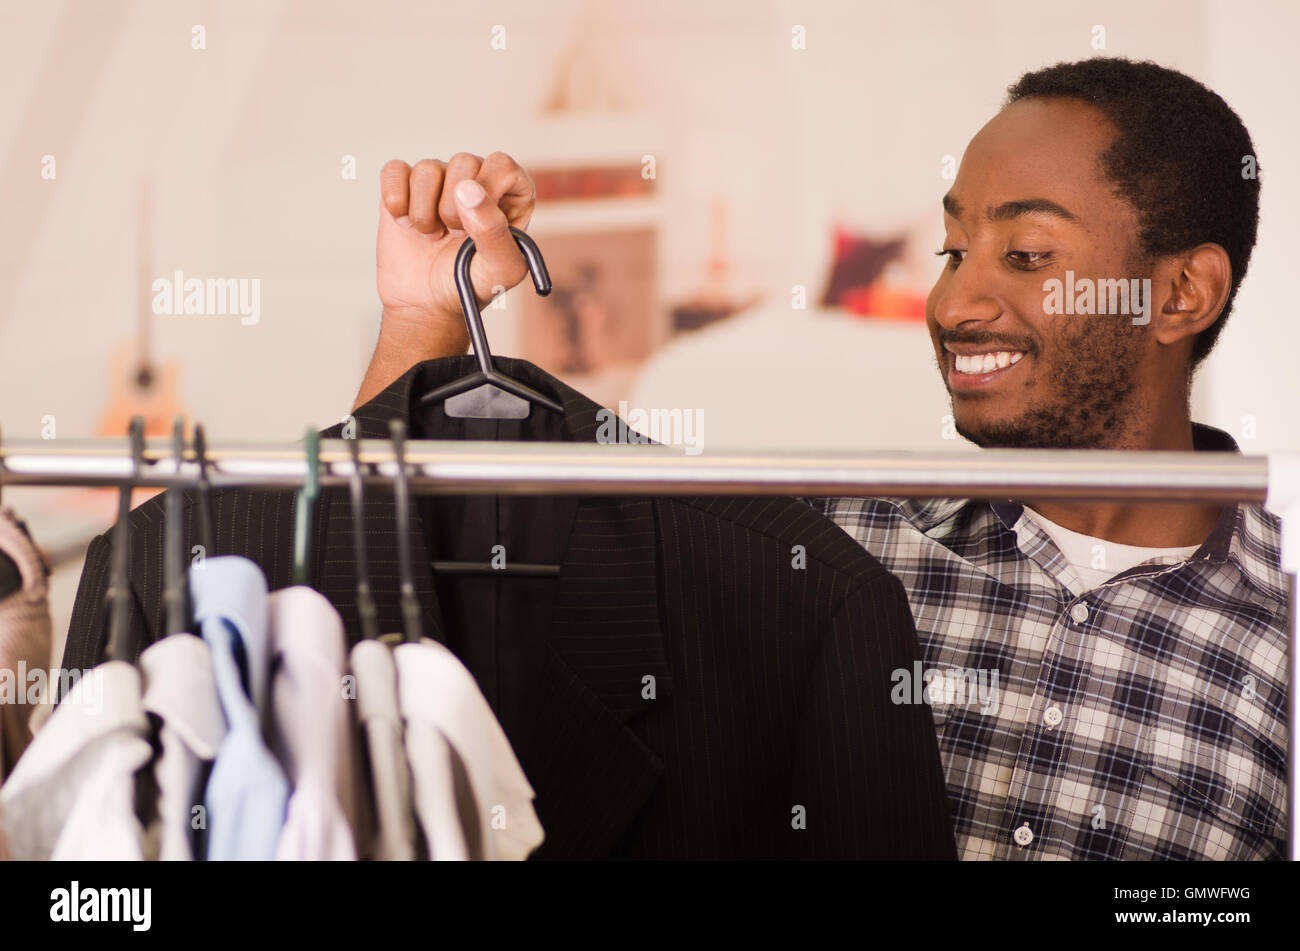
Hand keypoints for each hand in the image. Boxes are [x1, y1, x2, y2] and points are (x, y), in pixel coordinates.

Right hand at [376, 152, 536, 329]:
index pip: (502, 165)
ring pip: (427, 168)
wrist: (427, 304)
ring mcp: (439, 180)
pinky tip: (405, 224)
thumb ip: (495, 231)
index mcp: (509, 195)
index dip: (486, 191)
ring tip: (432, 236)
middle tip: (454, 237)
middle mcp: (476, 180)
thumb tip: (469, 190)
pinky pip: (394, 171)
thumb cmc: (469, 285)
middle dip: (453, 208)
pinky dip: (396, 201)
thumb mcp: (499, 271)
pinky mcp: (405, 185)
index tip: (474, 223)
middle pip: (464, 162)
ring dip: (424, 213)